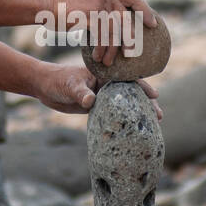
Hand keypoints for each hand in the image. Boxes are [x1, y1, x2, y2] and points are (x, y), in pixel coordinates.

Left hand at [32, 62, 162, 119]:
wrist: (46, 86)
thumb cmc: (58, 81)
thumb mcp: (70, 86)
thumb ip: (81, 93)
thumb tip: (91, 100)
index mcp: (104, 74)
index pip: (128, 79)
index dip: (143, 87)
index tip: (154, 95)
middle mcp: (107, 83)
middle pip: (132, 93)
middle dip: (146, 103)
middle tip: (159, 116)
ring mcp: (104, 95)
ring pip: (125, 104)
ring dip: (138, 114)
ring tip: (153, 126)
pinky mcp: (98, 106)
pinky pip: (114, 113)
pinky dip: (123, 121)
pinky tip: (131, 132)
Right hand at [38, 0, 157, 66]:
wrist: (41, 1)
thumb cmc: (60, 4)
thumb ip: (100, 2)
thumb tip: (114, 19)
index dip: (145, 12)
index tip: (152, 24)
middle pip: (126, 19)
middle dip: (131, 38)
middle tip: (132, 53)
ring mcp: (98, 3)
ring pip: (114, 31)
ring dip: (112, 49)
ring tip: (108, 62)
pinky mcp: (89, 15)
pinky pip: (102, 36)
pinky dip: (101, 49)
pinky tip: (97, 58)